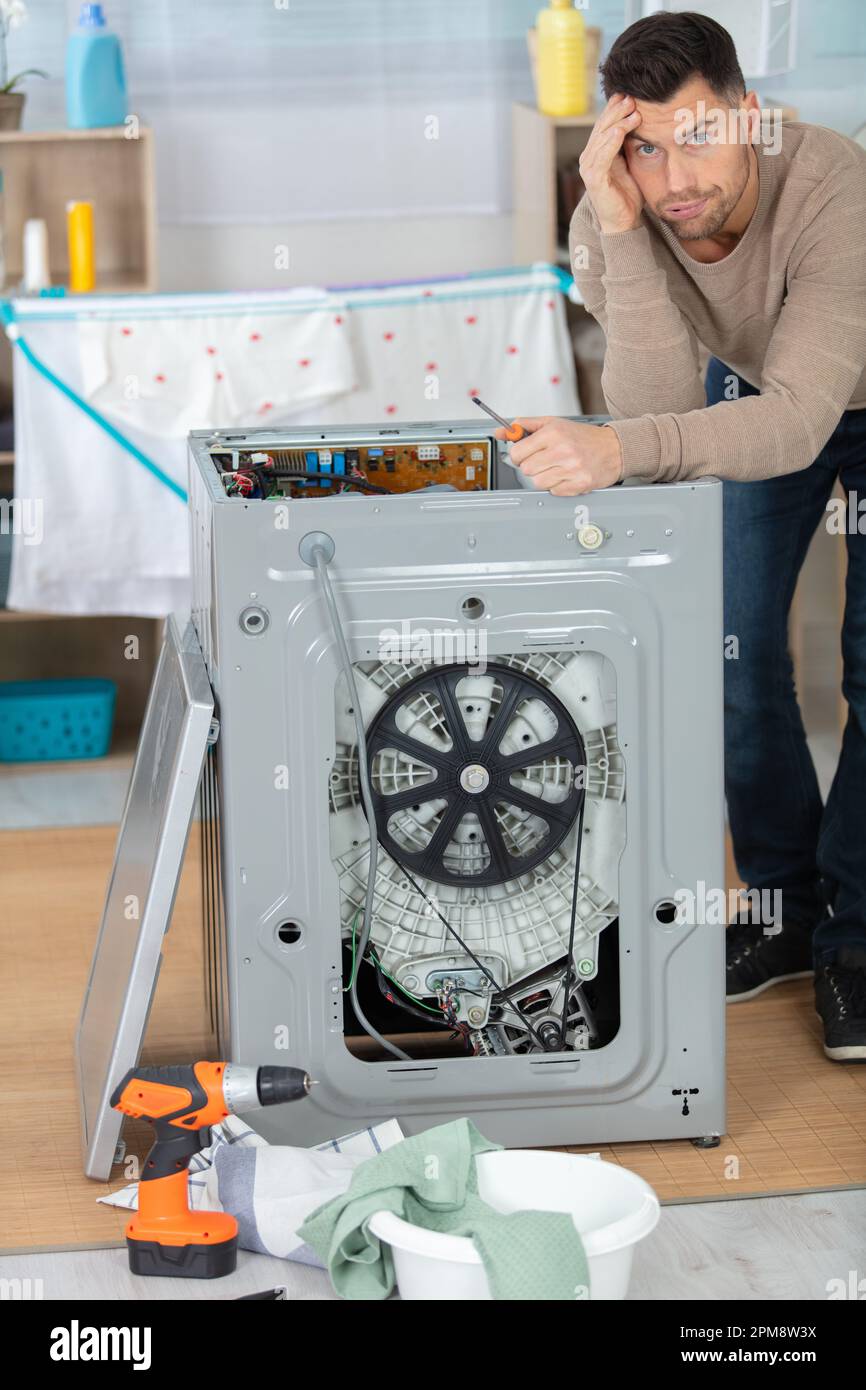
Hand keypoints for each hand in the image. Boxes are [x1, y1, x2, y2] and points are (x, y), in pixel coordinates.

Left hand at [495, 418, 622, 494]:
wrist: (614, 448)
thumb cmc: (583, 437)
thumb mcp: (553, 423)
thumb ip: (526, 426)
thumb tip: (502, 431)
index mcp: (553, 433)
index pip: (517, 452)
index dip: (518, 455)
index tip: (525, 454)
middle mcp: (562, 450)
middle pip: (526, 470)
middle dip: (532, 466)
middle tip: (544, 461)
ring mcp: (572, 469)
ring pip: (538, 483)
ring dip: (545, 478)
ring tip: (557, 468)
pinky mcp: (579, 484)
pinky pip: (554, 492)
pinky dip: (558, 486)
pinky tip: (567, 475)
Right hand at [579, 93, 644, 234]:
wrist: (624, 221)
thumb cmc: (627, 193)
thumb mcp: (629, 161)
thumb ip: (628, 143)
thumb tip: (640, 118)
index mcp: (597, 152)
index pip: (604, 124)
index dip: (615, 108)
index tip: (630, 94)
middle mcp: (589, 158)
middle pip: (602, 128)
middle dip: (616, 111)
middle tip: (632, 98)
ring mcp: (589, 168)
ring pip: (602, 138)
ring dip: (616, 122)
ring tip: (631, 110)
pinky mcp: (594, 180)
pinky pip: (601, 157)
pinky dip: (609, 143)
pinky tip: (619, 131)